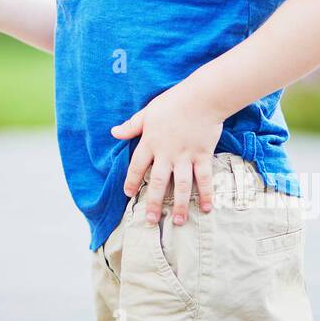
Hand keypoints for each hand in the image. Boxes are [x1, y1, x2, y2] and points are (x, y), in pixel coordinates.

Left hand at [112, 82, 223, 225]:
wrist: (201, 98)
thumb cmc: (173, 102)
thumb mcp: (147, 112)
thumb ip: (132, 126)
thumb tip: (113, 132)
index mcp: (150, 142)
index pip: (136, 166)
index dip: (131, 181)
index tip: (128, 194)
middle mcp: (166, 153)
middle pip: (157, 182)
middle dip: (153, 203)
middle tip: (151, 221)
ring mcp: (185, 156)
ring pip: (181, 186)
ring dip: (179, 205)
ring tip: (178, 222)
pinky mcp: (202, 156)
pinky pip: (204, 179)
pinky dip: (205, 194)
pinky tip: (206, 208)